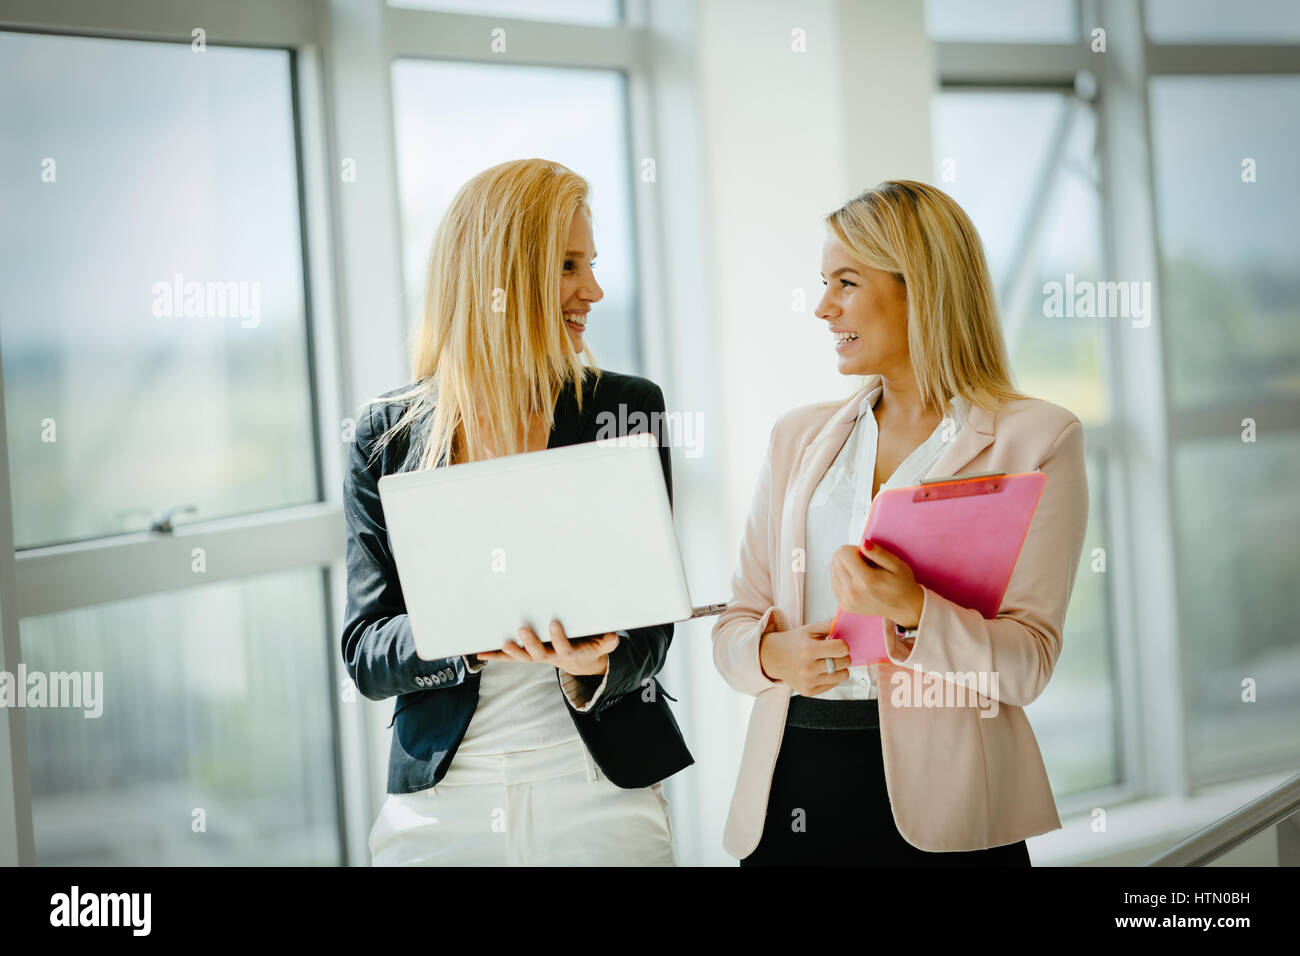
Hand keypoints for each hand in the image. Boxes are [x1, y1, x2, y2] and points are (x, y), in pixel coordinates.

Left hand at [475, 620, 616, 676]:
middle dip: (530, 643)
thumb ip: (607, 642)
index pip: (564, 646)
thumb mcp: (602, 646)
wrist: (581, 662)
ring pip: (523, 657)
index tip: (554, 624)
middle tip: (522, 630)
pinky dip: (495, 657)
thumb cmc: (590, 647)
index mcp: (570, 653)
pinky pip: (510, 658)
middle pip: (539, 654)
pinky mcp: (528, 657)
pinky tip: (480, 653)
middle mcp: (552, 657)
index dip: (559, 637)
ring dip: (511, 652)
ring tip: (502, 644)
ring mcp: (538, 658)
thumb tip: (613, 636)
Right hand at [757, 617, 849, 695]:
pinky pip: (833, 685)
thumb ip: (829, 625)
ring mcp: (808, 681)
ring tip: (831, 662)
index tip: (838, 644)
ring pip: (842, 676)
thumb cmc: (794, 642)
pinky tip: (823, 671)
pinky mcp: (808, 691)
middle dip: (843, 656)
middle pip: (844, 662)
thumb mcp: (809, 629)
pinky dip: (832, 678)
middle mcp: (807, 668)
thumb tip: (848, 623)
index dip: (843, 645)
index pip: (841, 648)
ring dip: (841, 668)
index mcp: (808, 649)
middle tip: (834, 653)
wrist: (773, 657)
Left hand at [829, 540, 923, 627]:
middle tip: (866, 564)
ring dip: (845, 566)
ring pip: (832, 570)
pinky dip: (842, 576)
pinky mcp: (844, 605)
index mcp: (865, 580)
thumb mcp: (897, 565)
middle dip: (849, 556)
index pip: (843, 553)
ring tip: (862, 572)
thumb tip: (862, 542)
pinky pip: (833, 582)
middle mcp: (852, 592)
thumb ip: (878, 553)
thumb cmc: (902, 584)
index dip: (855, 549)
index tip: (867, 555)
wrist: (904, 608)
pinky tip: (857, 579)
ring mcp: (846, 600)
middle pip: (835, 560)